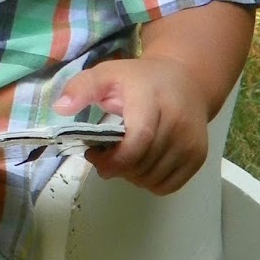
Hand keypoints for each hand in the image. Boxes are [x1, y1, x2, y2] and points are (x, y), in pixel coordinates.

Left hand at [53, 54, 210, 195]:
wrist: (187, 81)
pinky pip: (168, 186)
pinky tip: (140, 163)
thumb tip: (60, 108)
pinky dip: (149, 182)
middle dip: (115, 167)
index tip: (94, 155)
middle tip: (103, 155)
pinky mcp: (198, 157)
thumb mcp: (107, 74)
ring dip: (130, 176)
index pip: (138, 141)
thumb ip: (81, 88)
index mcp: (153, 101)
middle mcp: (178, 123)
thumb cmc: (140, 80)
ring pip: (152, 179)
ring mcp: (191, 142)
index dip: (113, 158)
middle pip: (142, 165)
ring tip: (122, 157)